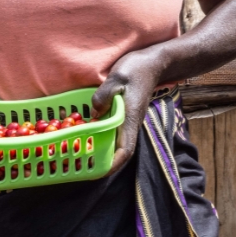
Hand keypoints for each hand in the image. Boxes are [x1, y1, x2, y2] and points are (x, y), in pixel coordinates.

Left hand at [93, 49, 166, 174]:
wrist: (154, 62)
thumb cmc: (137, 69)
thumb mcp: (118, 77)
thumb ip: (104, 96)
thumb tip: (94, 115)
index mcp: (131, 118)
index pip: (125, 150)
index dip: (112, 164)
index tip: (97, 173)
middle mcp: (131, 123)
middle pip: (120, 152)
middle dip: (103, 164)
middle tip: (82, 169)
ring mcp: (128, 120)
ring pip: (117, 144)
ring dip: (102, 153)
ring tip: (81, 158)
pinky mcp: (125, 115)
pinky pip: (114, 133)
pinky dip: (102, 139)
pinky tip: (87, 136)